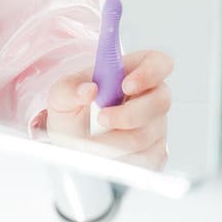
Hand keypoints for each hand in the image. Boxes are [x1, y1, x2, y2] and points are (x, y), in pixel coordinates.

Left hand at [44, 49, 173, 170]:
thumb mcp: (60, 95)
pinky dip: (120, 158)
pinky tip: (105, 153)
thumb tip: (88, 89)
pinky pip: (145, 159)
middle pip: (160, 101)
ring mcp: (156, 126)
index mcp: (132, 71)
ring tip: (92, 140)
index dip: (149, 72)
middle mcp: (150, 97)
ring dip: (115, 140)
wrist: (71, 142)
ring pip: (147, 134)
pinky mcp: (155, 153)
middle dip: (129, 114)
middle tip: (101, 119)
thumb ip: (69, 89)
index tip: (126, 86)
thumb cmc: (72, 110)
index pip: (158, 62)